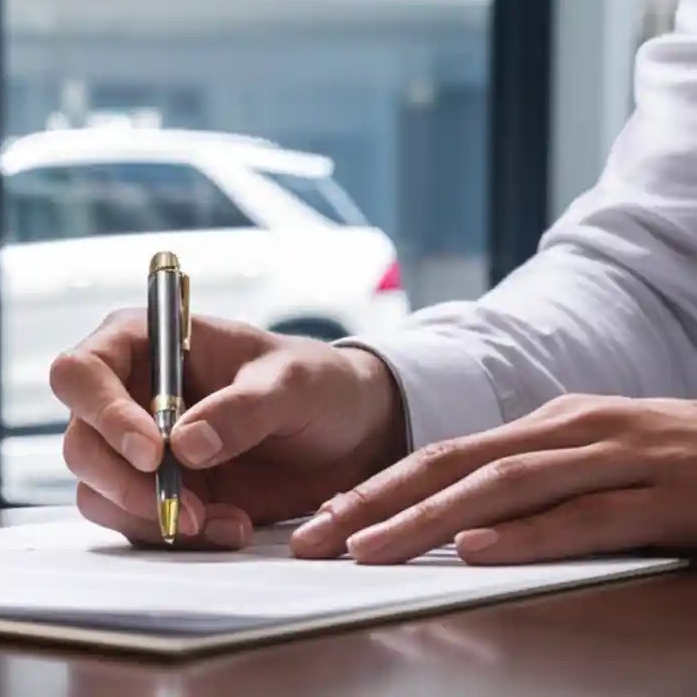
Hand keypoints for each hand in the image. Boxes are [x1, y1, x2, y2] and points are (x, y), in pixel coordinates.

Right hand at [49, 309, 406, 548]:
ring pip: (97, 490)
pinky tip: (229, 526)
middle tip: (184, 506)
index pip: (81, 370)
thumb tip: (184, 445)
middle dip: (124, 481)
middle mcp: (128, 394)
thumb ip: (242, 408)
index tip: (152, 452)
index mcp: (146, 342)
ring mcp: (137, 449)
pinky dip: (175, 535)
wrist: (349, 436)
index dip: (102, 412)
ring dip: (149, 515)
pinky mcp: (156, 493)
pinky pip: (135, 523)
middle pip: (80, 441)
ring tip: (219, 519)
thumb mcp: (293, 384)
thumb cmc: (316, 384)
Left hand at [291, 394, 696, 563]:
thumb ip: (529, 480)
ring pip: (504, 487)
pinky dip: (526, 535)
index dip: (376, 487)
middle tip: (316, 540)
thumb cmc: (676, 465)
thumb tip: (453, 516)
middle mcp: (571, 430)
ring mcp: (618, 457)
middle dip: (376, 502)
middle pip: (454, 464)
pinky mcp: (666, 496)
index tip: (320, 519)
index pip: (442, 454)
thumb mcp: (592, 459)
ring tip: (368, 548)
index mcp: (547, 423)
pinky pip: (585, 517)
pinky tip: (476, 553)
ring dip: (427, 520)